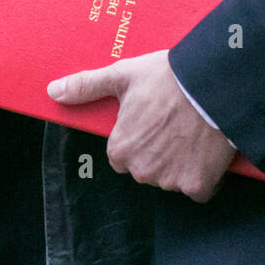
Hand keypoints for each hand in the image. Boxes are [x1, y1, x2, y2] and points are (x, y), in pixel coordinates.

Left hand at [47, 49, 235, 202]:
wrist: (211, 86)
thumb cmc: (165, 78)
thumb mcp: (122, 76)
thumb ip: (86, 86)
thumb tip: (52, 91)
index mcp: (120, 150)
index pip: (122, 155)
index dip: (137, 136)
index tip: (152, 120)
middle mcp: (141, 171)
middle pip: (146, 168)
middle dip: (157, 151)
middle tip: (173, 123)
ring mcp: (170, 181)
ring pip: (171, 178)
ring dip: (179, 162)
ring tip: (191, 131)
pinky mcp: (197, 186)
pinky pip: (197, 188)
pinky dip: (202, 174)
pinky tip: (206, 150)